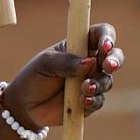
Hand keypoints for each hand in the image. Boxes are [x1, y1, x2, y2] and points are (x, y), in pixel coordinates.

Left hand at [2, 23, 124, 130]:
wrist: (25, 105)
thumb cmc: (33, 77)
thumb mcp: (45, 64)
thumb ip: (66, 61)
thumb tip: (90, 62)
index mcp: (79, 46)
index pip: (100, 34)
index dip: (107, 37)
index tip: (104, 46)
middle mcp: (89, 63)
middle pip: (114, 56)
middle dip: (115, 60)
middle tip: (108, 66)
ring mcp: (91, 81)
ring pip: (107, 80)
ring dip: (97, 83)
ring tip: (84, 88)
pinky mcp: (90, 101)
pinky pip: (99, 100)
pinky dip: (93, 100)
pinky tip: (83, 101)